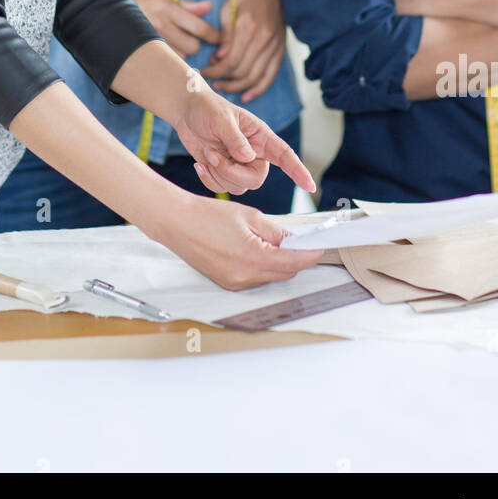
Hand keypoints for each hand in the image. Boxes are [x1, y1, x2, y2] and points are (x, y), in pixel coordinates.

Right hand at [127, 0, 221, 57]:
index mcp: (168, 9)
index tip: (218, 39)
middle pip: (193, 47)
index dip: (214, 36)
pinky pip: (164, 63)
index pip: (200, 28)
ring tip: (172, 45)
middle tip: (189, 40)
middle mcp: (160, 26)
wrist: (105, 8)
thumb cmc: (138, 1)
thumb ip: (186, 5)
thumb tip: (209, 7)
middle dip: (195, 45)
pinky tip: (164, 54)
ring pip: (179, 58)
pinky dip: (168, 60)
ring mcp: (150, 41)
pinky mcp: (142, 52)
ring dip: (180, 54)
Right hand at [157, 191, 323, 290]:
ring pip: (271, 276)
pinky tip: (256, 248)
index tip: (321, 246)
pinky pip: (256, 278)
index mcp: (252, 257)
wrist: (176, 223)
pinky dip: (263, 265)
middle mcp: (244, 277)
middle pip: (285, 273)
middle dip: (296, 257)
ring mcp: (235, 283)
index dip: (311, 254)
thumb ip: (276, 231)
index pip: (294, 262)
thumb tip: (296, 240)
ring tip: (271, 240)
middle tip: (300, 239)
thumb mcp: (249, 216)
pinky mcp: (227, 283)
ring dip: (279, 261)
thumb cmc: (207, 215)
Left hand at [173, 80, 314, 196]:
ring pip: (238, 186)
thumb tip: (248, 158)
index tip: (310, 186)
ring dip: (217, 172)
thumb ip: (235, 139)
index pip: (284, 155)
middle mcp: (254, 153)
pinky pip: (221, 189)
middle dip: (232, 172)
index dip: (298, 171)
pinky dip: (208, 179)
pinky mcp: (223, 172)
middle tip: (213, 154)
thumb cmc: (208, 108)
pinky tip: (200, 163)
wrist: (187, 112)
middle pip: (256, 179)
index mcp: (260, 136)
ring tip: (207, 152)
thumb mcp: (221, 119)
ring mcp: (238, 165)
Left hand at [199, 0, 285, 101]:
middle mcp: (264, 39)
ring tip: (222, 86)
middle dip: (223, 79)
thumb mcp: (228, 7)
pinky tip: (246, 95)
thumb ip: (224, 33)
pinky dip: (258, 89)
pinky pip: (271, 75)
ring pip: (255, 77)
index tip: (205, 69)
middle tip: (209, 78)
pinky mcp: (280, 49)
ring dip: (237, 87)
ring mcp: (275, 45)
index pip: (230, 60)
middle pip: (242, 71)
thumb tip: (220, 57)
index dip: (215, 70)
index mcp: (248, 27)